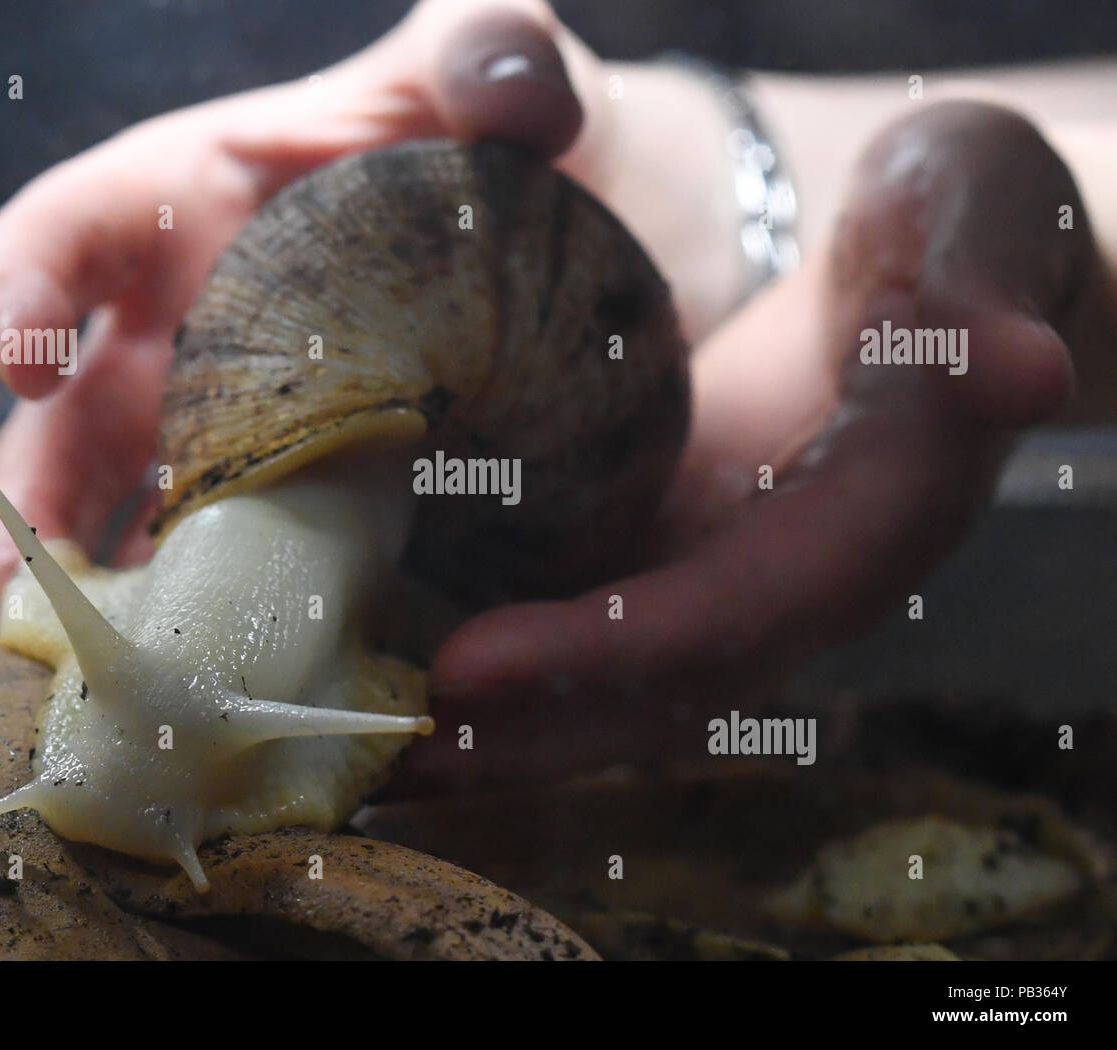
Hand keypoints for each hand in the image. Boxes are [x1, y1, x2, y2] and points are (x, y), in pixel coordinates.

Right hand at [0, 0, 685, 617]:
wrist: (555, 232)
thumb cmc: (488, 141)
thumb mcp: (486, 78)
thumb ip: (492, 56)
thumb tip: (513, 85)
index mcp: (192, 204)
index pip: (66, 234)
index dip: (21, 288)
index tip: (18, 355)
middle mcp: (184, 324)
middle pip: (68, 419)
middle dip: (35, 503)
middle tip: (29, 589)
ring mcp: (230, 420)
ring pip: (129, 512)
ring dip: (103, 590)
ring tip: (109, 664)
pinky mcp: (292, 491)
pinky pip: (228, 558)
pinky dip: (215, 614)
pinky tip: (235, 668)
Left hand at [411, 100, 1110, 791]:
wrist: (930, 257)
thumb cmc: (942, 218)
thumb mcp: (964, 212)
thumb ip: (975, 299)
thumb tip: (1017, 368)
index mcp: (873, 512)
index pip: (738, 611)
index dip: (608, 652)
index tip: (465, 672)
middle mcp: (804, 578)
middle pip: (666, 692)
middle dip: (529, 733)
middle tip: (383, 755)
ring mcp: (743, 579)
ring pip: (629, 692)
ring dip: (509, 733)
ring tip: (377, 751)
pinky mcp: (692, 561)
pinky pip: (603, 643)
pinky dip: (515, 677)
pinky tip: (412, 676)